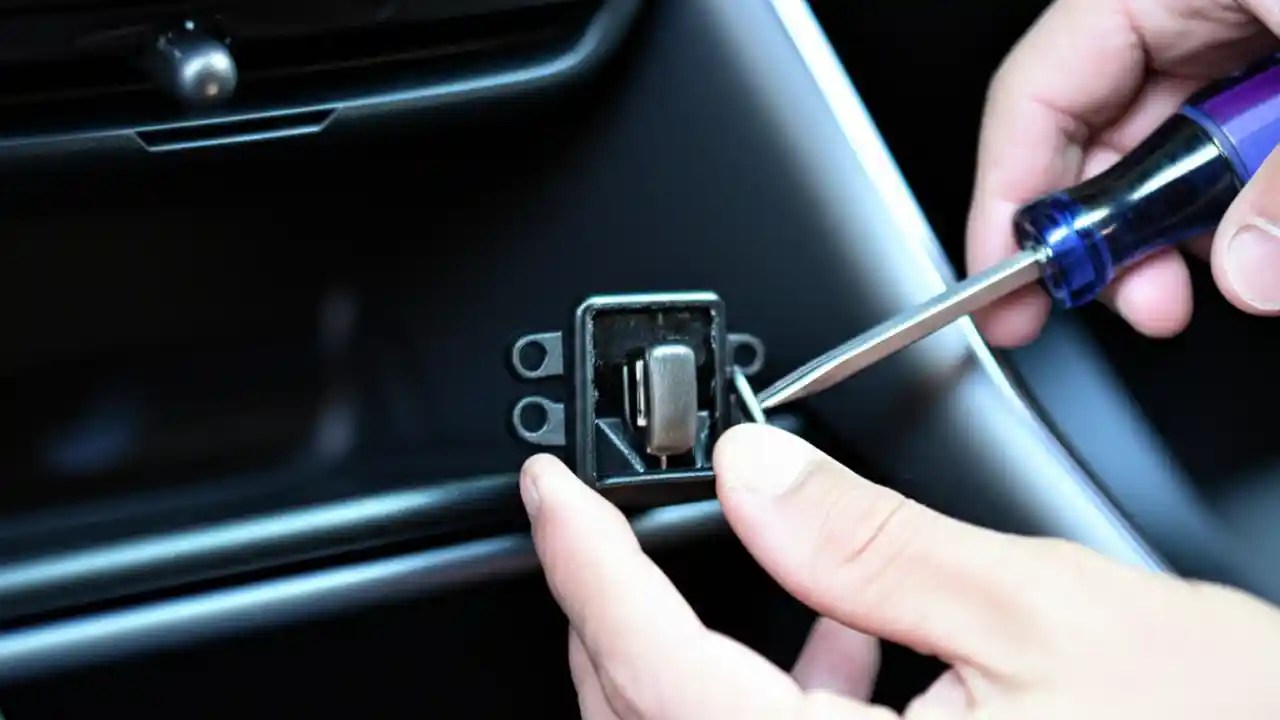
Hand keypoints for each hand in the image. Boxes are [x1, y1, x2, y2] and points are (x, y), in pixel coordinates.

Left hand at [521, 423, 1279, 717]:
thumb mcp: (1040, 611)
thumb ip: (872, 542)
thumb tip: (754, 475)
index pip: (655, 666)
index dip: (583, 565)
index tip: (550, 494)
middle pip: (650, 715)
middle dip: (614, 610)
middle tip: (612, 522)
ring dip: (691, 653)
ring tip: (738, 570)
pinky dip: (774, 695)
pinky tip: (841, 643)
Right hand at [966, 0, 1279, 346]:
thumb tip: (1250, 267)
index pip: (1033, 96)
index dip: (1007, 201)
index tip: (1004, 287)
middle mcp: (1179, 13)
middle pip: (1101, 145)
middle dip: (1121, 237)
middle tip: (1140, 304)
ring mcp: (1233, 41)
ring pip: (1178, 160)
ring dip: (1199, 229)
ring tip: (1242, 269)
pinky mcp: (1275, 74)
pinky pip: (1243, 153)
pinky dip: (1252, 203)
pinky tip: (1265, 232)